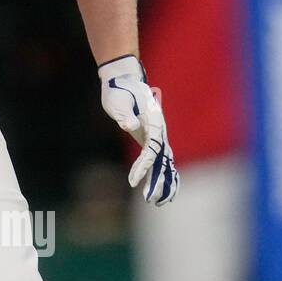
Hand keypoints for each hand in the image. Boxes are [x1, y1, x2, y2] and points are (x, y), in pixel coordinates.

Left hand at [98, 55, 179, 205]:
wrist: (124, 78)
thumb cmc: (119, 90)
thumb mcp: (117, 101)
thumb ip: (124, 114)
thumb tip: (130, 125)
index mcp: (153, 122)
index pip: (150, 150)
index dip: (143, 167)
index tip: (133, 182)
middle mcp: (158, 130)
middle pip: (162, 159)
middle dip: (158, 181)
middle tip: (152, 201)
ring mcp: (157, 134)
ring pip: (164, 161)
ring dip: (163, 181)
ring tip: (160, 202)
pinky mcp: (151, 136)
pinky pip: (158, 158)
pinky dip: (160, 172)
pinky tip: (160, 187)